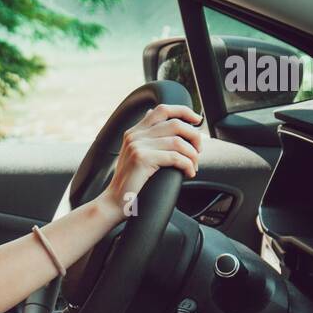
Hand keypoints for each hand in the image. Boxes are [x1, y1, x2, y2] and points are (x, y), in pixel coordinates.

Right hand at [99, 103, 202, 220]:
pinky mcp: (141, 159)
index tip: (198, 120)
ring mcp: (137, 146)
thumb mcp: (136, 154)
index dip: (184, 111)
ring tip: (193, 166)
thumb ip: (146, 136)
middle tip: (198, 150)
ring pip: (178, 142)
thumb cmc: (130, 183)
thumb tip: (152, 114)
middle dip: (194, 136)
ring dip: (193, 155)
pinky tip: (188, 173)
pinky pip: (175, 157)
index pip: (162, 110)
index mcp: (134, 132)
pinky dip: (187, 166)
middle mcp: (135, 136)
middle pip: (175, 124)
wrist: (114, 202)